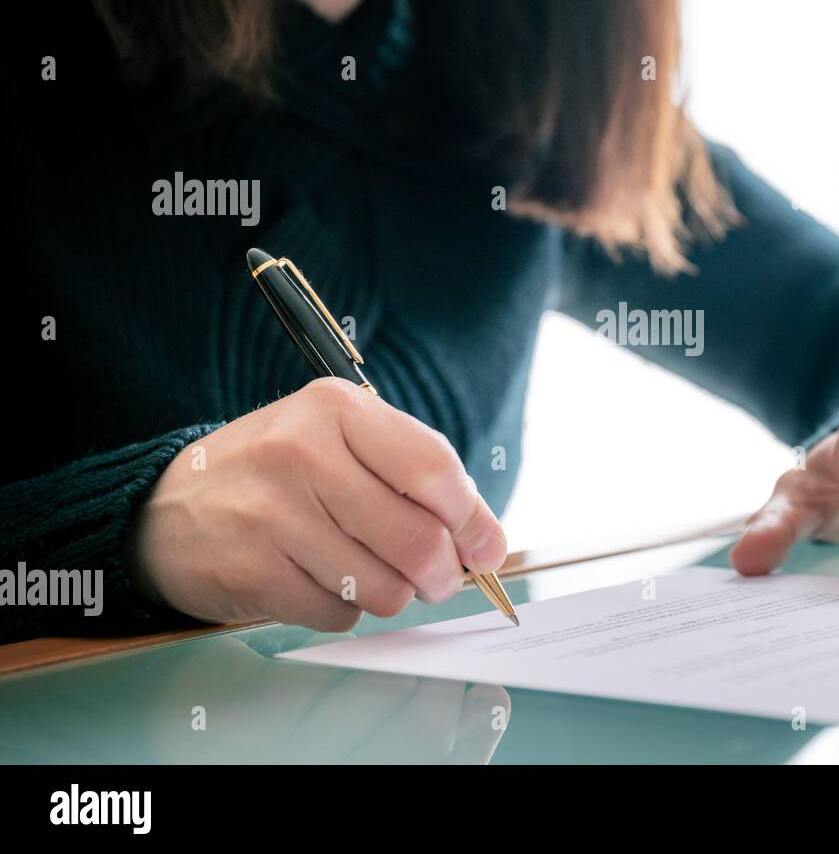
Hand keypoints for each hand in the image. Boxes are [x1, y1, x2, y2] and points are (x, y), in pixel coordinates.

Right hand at [129, 377, 507, 630]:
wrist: (167, 508)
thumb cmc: (279, 474)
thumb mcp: (341, 442)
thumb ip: (415, 477)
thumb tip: (485, 541)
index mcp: (337, 409)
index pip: (434, 469)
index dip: (474, 519)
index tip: (486, 548)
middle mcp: (302, 452)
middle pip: (418, 539)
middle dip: (440, 573)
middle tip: (436, 578)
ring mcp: (271, 513)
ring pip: (384, 586)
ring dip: (389, 593)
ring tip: (363, 570)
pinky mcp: (251, 570)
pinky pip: (340, 613)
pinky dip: (345, 609)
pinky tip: (318, 580)